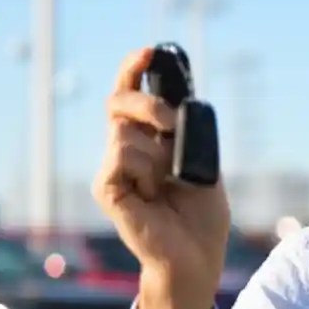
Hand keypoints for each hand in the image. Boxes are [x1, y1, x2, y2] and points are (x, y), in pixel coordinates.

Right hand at [92, 48, 230, 308]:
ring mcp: (112, 170)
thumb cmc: (200, 216)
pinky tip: (153, 194)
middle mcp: (124, 151)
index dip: (135, 70)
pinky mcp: (106, 189)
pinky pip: (121, 155)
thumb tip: (179, 95)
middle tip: (175, 126)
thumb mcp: (202, 160)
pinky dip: (146, 170)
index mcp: (147, 141)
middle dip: (150, 105)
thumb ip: (188, 129)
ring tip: (168, 184)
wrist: (196, 257)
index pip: (130, 95)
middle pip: (120, 102)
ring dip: (158, 153)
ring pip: (125, 132)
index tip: (149, 51)